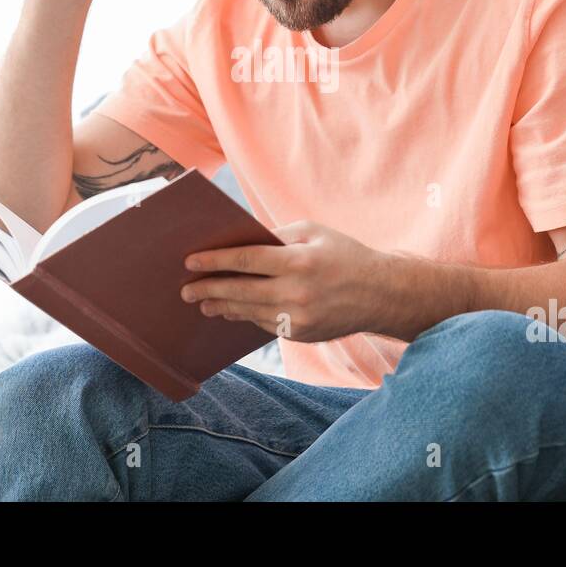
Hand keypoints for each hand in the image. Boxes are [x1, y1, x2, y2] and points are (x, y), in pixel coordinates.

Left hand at [181, 221, 390, 342]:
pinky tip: (232, 310)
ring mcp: (299, 318)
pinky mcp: (301, 334)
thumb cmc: (344, 254)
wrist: (380, 294)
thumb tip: (239, 242)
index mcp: (299, 261)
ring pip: (249, 312)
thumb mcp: (314, 232)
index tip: (190, 261)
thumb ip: (277, 236)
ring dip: (222, 307)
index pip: (246, 260)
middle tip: (185, 289)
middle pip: (240, 291)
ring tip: (203, 302)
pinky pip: (265, 323)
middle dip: (208, 289)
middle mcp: (297, 292)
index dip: (215, 261)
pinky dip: (247, 315)